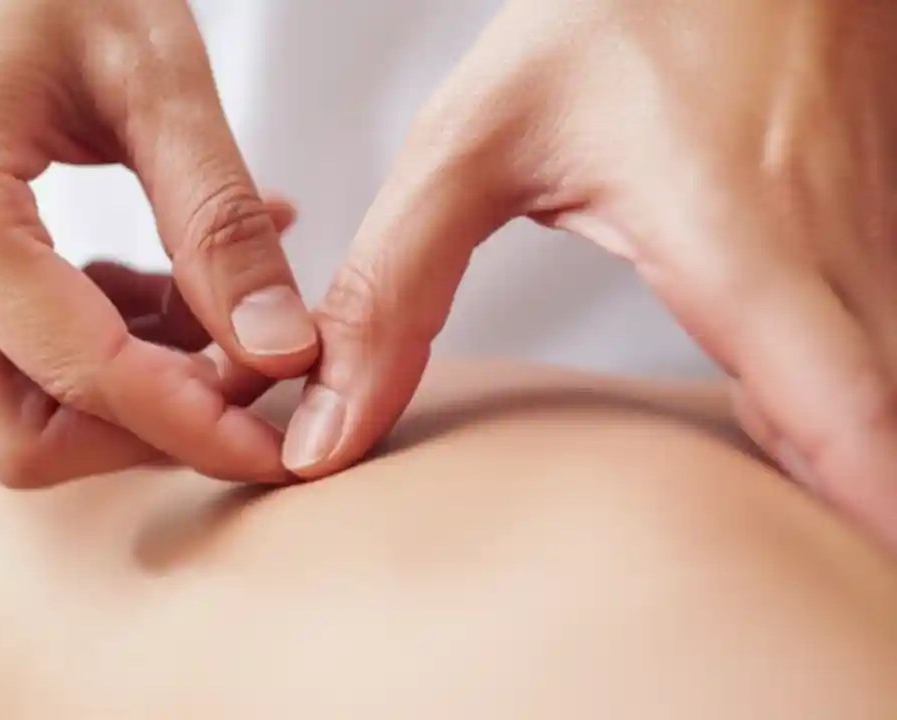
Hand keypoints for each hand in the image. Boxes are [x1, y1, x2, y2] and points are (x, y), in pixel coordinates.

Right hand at [0, 0, 318, 485]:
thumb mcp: (154, 73)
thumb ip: (216, 219)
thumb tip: (283, 349)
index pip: (81, 377)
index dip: (192, 426)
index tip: (282, 445)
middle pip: (23, 437)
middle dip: (149, 433)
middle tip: (254, 382)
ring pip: (13, 413)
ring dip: (131, 395)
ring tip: (224, 316)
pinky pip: (8, 362)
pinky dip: (102, 355)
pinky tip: (171, 290)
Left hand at [289, 0, 896, 545]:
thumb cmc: (620, 8)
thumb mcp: (477, 141)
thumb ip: (396, 286)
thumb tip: (327, 427)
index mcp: (742, 245)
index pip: (848, 421)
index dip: (866, 527)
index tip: (850, 607)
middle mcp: (832, 260)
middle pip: (873, 445)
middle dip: (845, 535)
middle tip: (801, 605)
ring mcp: (867, 249)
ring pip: (875, 409)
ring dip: (836, 483)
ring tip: (788, 557)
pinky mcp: (863, 244)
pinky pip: (863, 365)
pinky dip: (831, 427)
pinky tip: (786, 455)